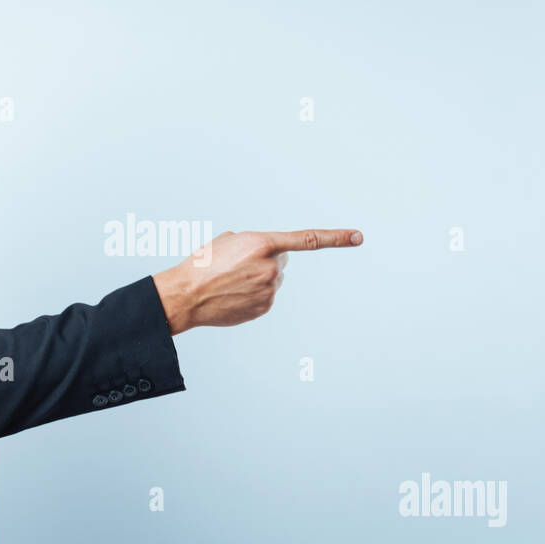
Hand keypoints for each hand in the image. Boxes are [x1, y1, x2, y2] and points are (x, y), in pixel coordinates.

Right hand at [152, 228, 361, 333]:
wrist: (186, 295)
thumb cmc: (202, 263)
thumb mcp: (229, 240)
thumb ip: (254, 242)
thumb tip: (267, 254)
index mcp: (263, 244)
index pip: (308, 239)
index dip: (336, 237)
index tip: (358, 236)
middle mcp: (272, 268)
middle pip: (282, 260)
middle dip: (267, 259)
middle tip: (238, 264)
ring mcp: (270, 290)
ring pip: (273, 278)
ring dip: (258, 277)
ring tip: (231, 280)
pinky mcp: (265, 307)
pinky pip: (266, 295)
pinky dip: (253, 293)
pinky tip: (233, 294)